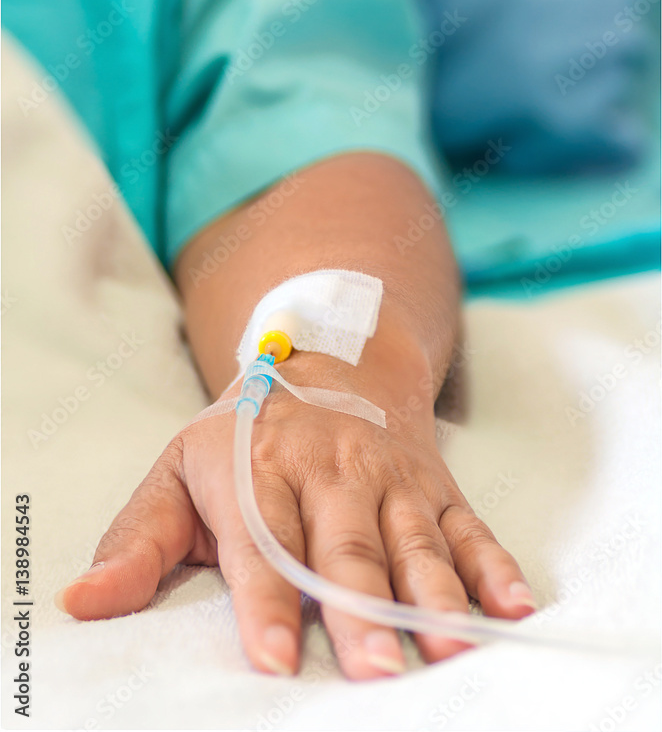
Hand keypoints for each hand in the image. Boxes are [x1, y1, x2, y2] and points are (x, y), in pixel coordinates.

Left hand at [55, 352, 535, 680]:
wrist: (331, 358)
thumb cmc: (245, 433)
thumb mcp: (180, 469)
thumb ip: (140, 539)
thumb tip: (83, 601)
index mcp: (259, 469)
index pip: (262, 543)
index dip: (268, 602)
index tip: (276, 658)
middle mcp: (330, 470)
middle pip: (346, 547)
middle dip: (360, 609)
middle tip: (372, 669)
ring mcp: (389, 477)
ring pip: (414, 541)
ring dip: (434, 596)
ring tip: (449, 646)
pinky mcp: (433, 485)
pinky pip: (468, 527)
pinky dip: (493, 566)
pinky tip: (511, 607)